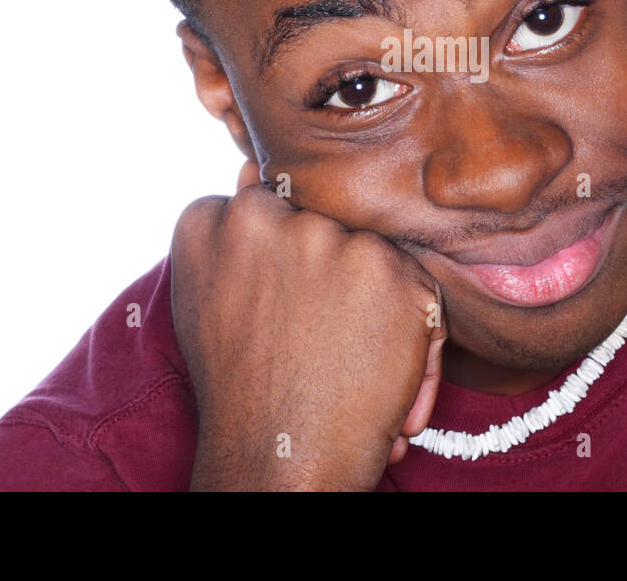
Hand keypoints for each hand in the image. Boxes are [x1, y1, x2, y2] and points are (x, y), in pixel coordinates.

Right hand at [171, 161, 445, 490]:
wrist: (280, 461)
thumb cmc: (244, 388)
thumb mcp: (210, 297)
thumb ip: (232, 229)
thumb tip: (252, 165)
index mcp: (212, 219)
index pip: (267, 205)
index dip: (284, 263)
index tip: (279, 308)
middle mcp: (264, 217)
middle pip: (321, 225)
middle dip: (328, 278)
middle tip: (311, 341)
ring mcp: (326, 238)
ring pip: (369, 251)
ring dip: (371, 304)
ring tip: (341, 360)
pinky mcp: (385, 267)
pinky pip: (416, 285)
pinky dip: (415, 333)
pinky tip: (379, 372)